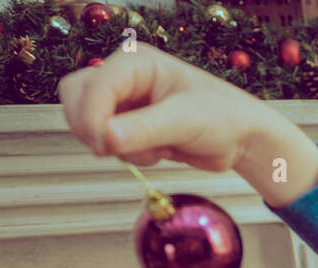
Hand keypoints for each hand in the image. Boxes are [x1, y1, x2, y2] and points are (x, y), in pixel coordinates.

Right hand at [57, 41, 272, 172]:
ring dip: (117, 146)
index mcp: (136, 62)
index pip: (91, 85)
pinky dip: (130, 155)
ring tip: (157, 148)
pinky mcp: (130, 126)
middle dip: (93, 129)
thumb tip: (108, 138)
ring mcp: (126, 102)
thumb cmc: (223, 117)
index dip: (91, 117)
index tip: (105, 146)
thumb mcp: (185, 121)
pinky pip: (110, 143)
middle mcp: (125, 78)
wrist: (242, 138)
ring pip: (90, 125)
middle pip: (76, 98)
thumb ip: (145, 129)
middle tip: (115, 150)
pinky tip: (160, 151)